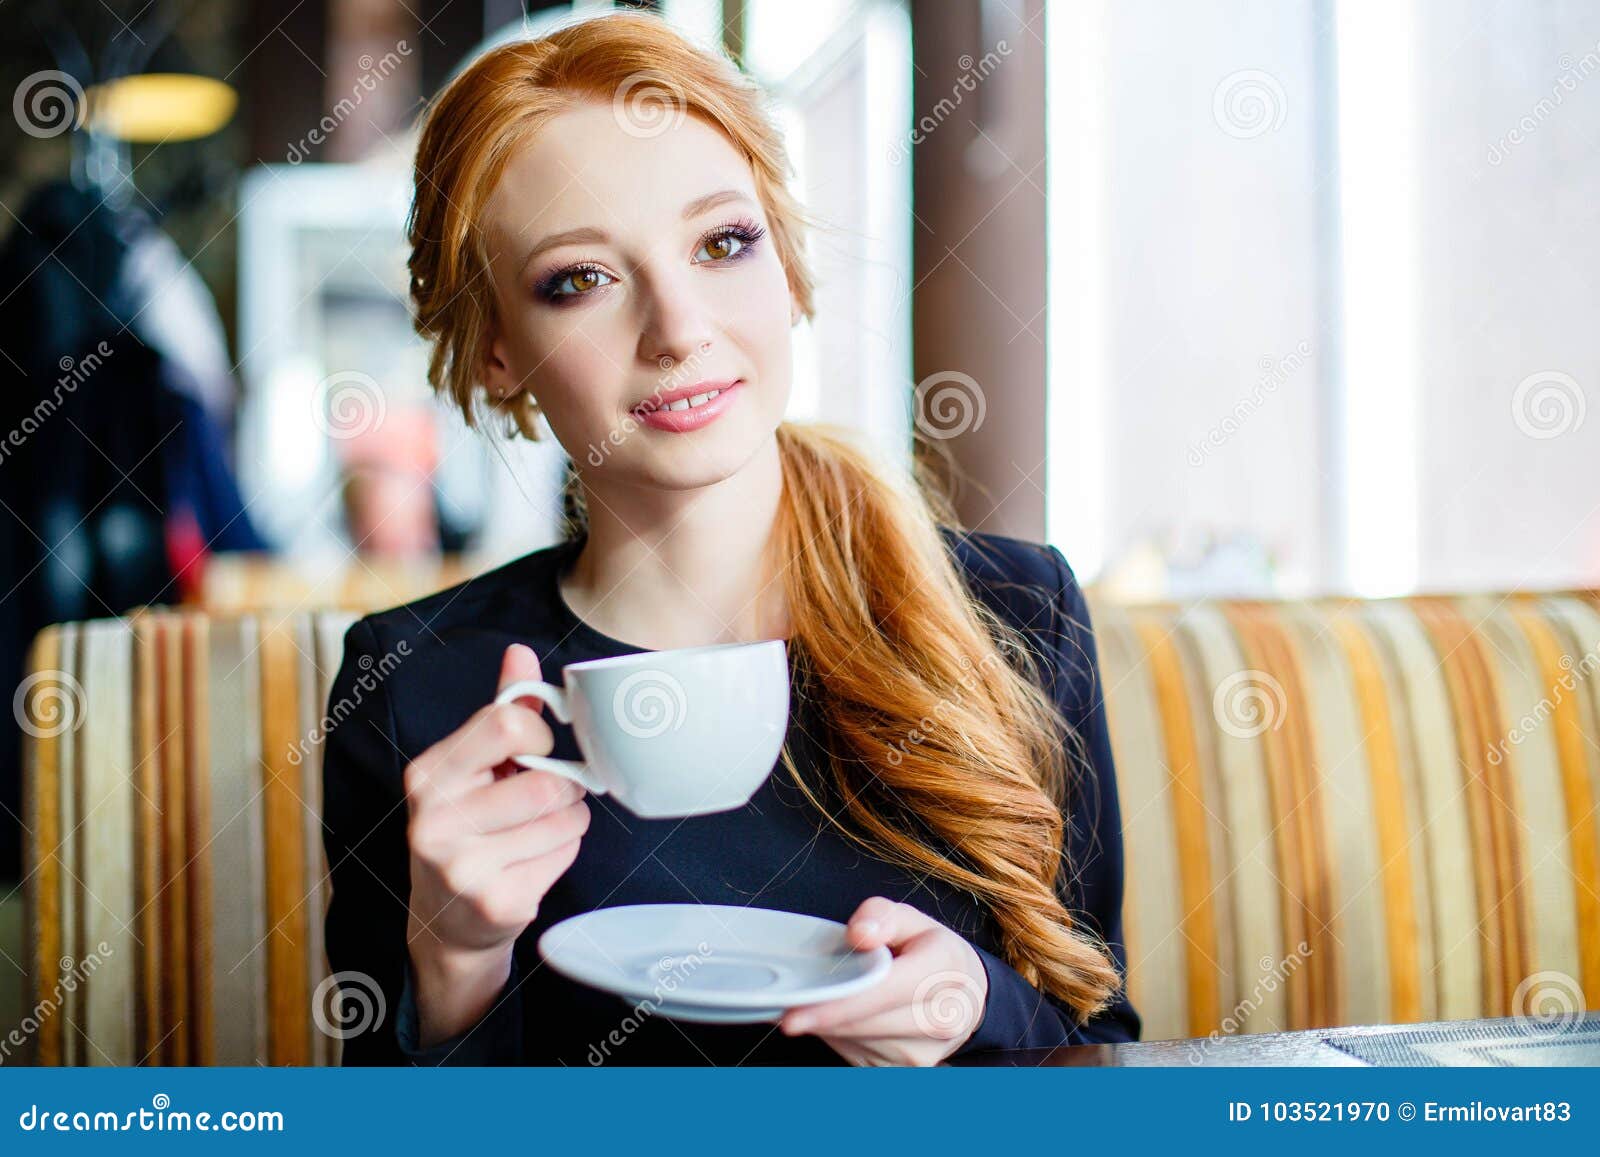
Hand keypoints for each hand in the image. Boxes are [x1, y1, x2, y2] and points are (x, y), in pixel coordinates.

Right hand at [402, 643, 591, 1043]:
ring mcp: (463, 868)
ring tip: (539, 829)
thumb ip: (502, 710)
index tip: (535, 751)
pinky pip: (565, 855)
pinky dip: (564, 852)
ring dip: (568, 820)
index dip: (539, 736)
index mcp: (428, 775)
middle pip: (545, 782)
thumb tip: (520, 652)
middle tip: (548, 797)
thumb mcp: (473, 766)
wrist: (448, 922)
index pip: (508, 724)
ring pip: (565, 819)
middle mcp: (435, 821)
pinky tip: (533, 860)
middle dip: (563, 787)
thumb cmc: (468, 827)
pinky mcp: (497, 903)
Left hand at [778, 897, 989, 1065]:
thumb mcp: (913, 920)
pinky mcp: (908, 1071)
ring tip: (832, 998)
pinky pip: (859, 1055)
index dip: (837, 1005)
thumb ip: (882, 916)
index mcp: (942, 970)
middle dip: (822, 1016)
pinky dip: (842, 1037)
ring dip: (831, 1025)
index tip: (793, 1014)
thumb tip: (859, 934)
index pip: (884, 992)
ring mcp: (925, 1052)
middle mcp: (939, 1019)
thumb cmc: (934, 953)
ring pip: (856, 1043)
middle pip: (864, 1025)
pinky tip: (846, 1017)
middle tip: (787, 1003)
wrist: (969, 995)